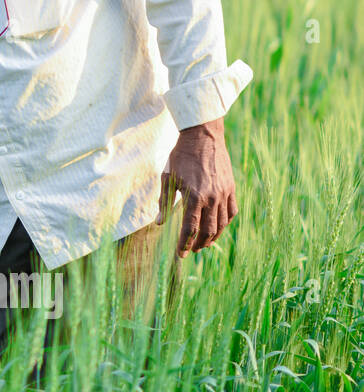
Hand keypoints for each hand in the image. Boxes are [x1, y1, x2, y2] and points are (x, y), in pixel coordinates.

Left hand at [156, 116, 236, 256]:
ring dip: (213, 236)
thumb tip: (160, 223)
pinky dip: (226, 223)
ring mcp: (224, 193)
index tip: (180, 254)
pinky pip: (232, 211)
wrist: (203, 137)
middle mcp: (211, 198)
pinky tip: (218, 227)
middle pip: (207, 230)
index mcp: (194, 196)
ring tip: (204, 243)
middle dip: (199, 244)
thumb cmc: (180, 156)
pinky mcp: (232, 188)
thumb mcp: (167, 178)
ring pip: (222, 224)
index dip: (184, 244)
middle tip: (192, 250)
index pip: (189, 228)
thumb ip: (164, 202)